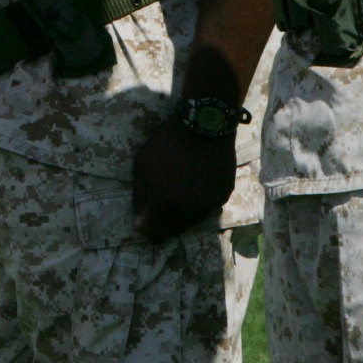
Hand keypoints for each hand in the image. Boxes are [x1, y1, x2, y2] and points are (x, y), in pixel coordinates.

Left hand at [130, 118, 235, 240]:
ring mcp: (208, 205)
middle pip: (174, 231)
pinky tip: (198, 180)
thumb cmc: (167, 143)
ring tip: (182, 185)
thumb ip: (140, 198)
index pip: (155, 236)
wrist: (204, 126)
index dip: (149, 230)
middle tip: (165, 197)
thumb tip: (138, 225)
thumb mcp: (143, 165)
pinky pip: (208, 208)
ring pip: (192, 221)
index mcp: (164, 204)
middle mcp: (187, 211)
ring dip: (184, 211)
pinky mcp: (223, 197)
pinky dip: (201, 200)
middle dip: (166, 220)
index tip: (148, 220)